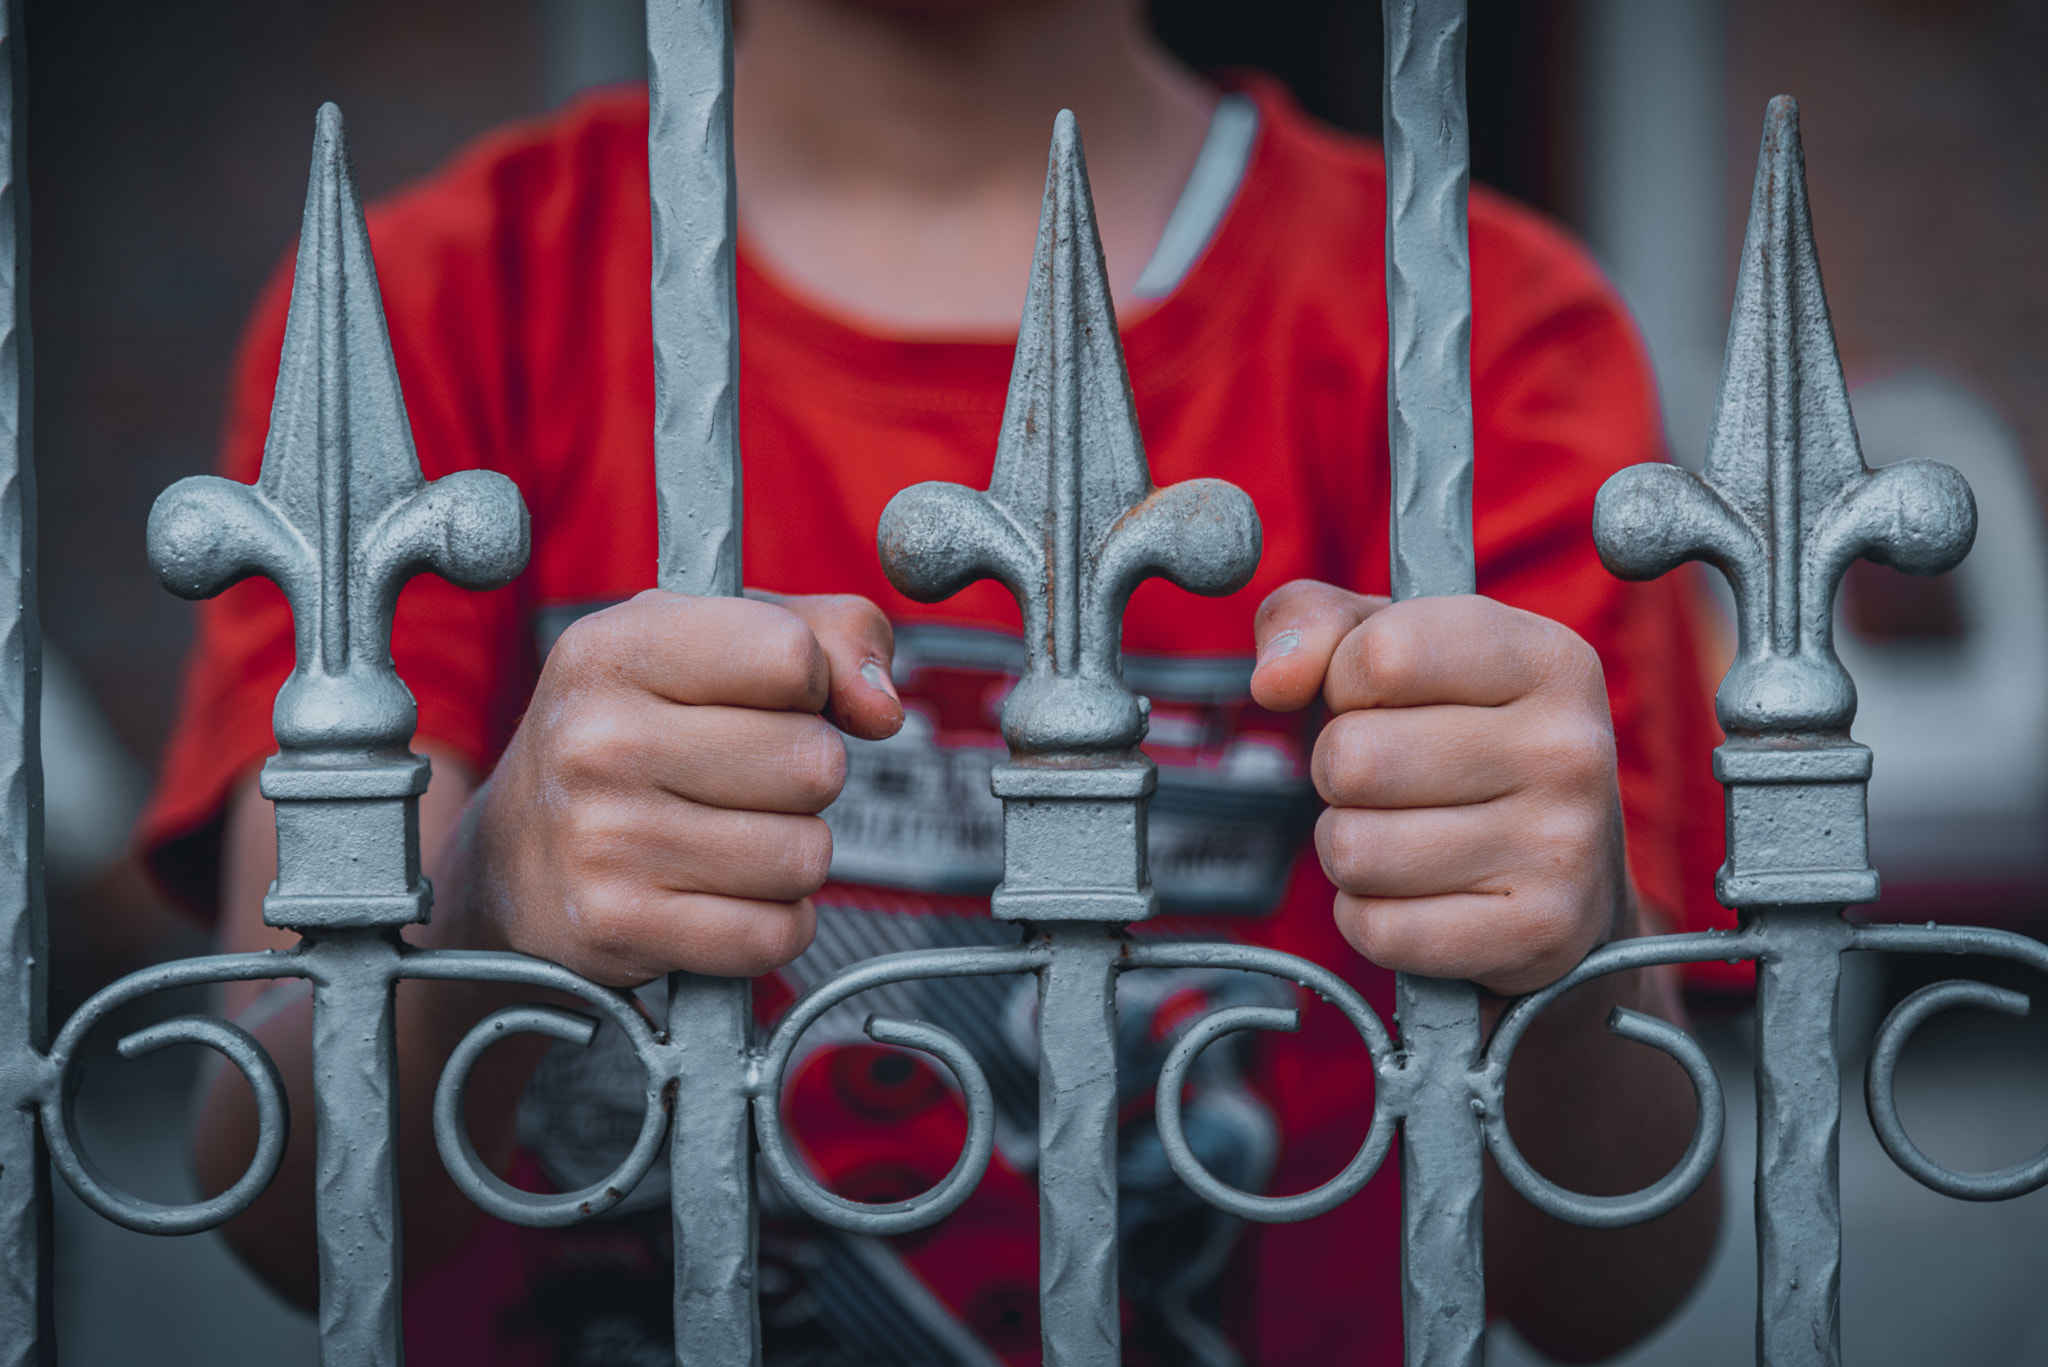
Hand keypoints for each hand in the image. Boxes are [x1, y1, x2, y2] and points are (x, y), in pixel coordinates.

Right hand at [448, 589, 902, 984]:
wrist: (515, 857)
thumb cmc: (637, 730)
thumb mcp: (712, 644)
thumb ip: (829, 633)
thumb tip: (884, 707)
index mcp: (617, 646)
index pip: (791, 654)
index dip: (810, 682)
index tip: (772, 697)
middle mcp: (599, 739)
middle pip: (815, 763)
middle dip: (804, 777)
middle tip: (740, 780)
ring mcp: (602, 839)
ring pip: (806, 855)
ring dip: (790, 854)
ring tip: (725, 836)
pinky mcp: (619, 927)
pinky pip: (775, 933)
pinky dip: (770, 923)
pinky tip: (718, 896)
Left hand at [1249, 582, 1630, 994]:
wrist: (1574, 880)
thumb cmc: (1466, 741)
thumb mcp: (1402, 647)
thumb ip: (1315, 620)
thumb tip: (1273, 680)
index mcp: (1546, 658)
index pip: (1382, 654)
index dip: (1343, 681)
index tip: (1374, 699)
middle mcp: (1567, 749)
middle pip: (1353, 759)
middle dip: (1336, 772)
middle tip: (1383, 780)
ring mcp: (1559, 848)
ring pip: (1354, 851)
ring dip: (1348, 848)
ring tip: (1401, 835)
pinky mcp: (1535, 935)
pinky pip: (1378, 928)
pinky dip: (1370, 915)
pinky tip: (1417, 894)